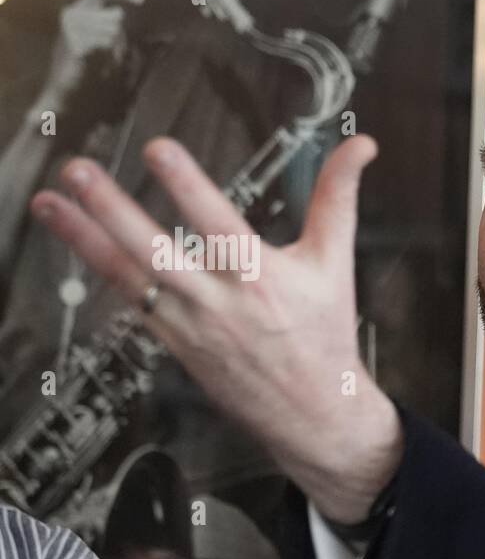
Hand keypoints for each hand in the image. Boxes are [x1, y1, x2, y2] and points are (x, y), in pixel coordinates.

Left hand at [30, 135, 402, 524]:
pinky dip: (102, 270)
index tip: (157, 149)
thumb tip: (360, 147)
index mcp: (263, 277)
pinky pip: (130, 302)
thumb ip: (339, 198)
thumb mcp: (335, 262)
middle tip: (77, 171)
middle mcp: (221, 301)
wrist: (315, 412)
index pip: (219, 223)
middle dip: (112, 209)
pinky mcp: (175, 343)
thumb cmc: (325, 334)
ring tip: (50, 201)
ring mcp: (191, 325)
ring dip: (85, 237)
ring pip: (130, 276)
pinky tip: (76, 241)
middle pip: (156, 251)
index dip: (188, 185)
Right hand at [42, 0, 143, 109]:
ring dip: (115, 51)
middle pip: (115, 16)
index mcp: (83, 12)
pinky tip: (98, 66)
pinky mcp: (74, 43)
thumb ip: (146, 50)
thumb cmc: (100, 77)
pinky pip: (105, 43)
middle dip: (121, 38)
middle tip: (108, 56)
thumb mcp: (127, 60)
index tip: (142, 1)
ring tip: (102, 63)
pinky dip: (108, 57)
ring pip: (113, 30)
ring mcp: (71, 29)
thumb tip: (169, 40)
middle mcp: (73, 15)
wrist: (76, 98)